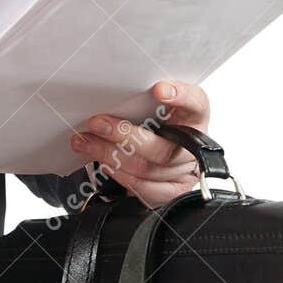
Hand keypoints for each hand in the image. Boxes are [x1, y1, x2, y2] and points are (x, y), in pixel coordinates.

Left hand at [70, 79, 210, 208]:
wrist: (161, 157)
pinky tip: (103, 162)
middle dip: (124, 134)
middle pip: (162, 147)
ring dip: (109, 154)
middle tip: (97, 123)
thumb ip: (142, 101)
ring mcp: (183, 173)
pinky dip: (118, 174)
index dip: (180, 96)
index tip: (159, 90)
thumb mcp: (153, 108)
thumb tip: (110, 93)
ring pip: (146, 168)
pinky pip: (142, 188)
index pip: (196, 104)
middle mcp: (192, 146)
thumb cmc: (155, 125)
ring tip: (86, 142)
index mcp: (194, 117)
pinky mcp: (171, 192)